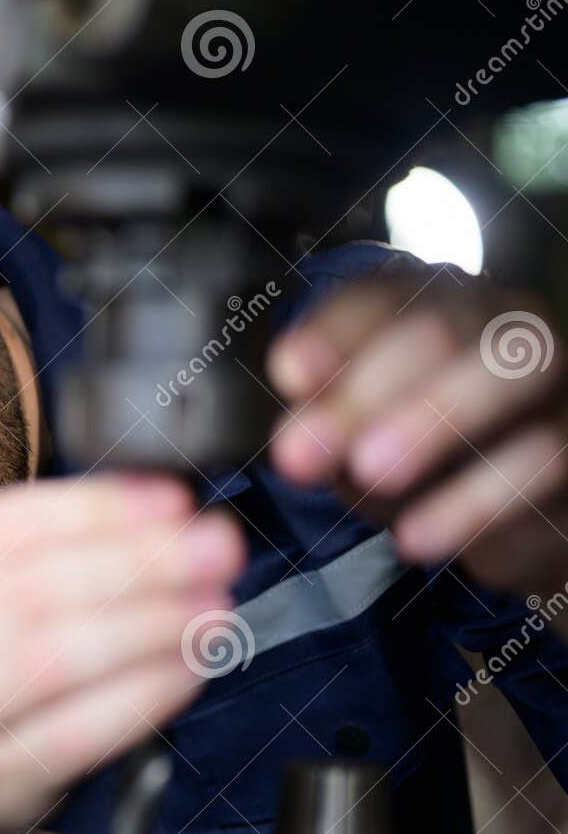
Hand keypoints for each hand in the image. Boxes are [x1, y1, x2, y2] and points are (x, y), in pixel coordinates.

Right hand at [0, 474, 245, 833]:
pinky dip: (145, 693)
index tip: (170, 500)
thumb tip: (152, 514)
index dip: (97, 510)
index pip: (3, 527)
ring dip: (152, 625)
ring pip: (59, 658)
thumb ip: (28, 548)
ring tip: (211, 603)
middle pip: (36, 591)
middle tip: (214, 546)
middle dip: (140, 563)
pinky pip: (81, 730)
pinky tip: (186, 666)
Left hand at [268, 274, 567, 597]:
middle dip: (367, 389)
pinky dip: (472, 501)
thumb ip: (322, 408)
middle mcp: (499, 324)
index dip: (332, 333)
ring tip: (368, 475)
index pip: (377, 299)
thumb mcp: (352, 431)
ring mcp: (552, 380)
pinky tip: (416, 534)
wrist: (497, 514)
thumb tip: (296, 379)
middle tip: (308, 448)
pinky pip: (544, 459)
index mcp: (427, 305)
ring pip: (514, 373)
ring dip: (433, 422)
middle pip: (442, 328)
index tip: (292, 373)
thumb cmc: (410, 447)